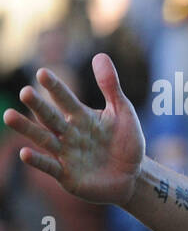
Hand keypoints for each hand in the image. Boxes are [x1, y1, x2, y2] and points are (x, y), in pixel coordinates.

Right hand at [3, 54, 144, 205]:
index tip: (42, 72)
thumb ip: (110, 87)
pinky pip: (50, 166)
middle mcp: (69, 133)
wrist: (133, 175)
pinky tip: (24, 153)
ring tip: (9, 115)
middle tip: (26, 91)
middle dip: (38, 106)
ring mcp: (66, 154)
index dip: (55, 87)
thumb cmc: (126, 142)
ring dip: (27, 129)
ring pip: (43, 139)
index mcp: (81, 116)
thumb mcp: (123, 113)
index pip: (65, 99)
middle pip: (50, 117)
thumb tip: (100, 55)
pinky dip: (38, 160)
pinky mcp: (67, 175)